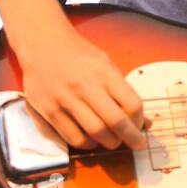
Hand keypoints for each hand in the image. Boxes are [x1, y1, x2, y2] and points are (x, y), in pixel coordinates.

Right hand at [15, 24, 145, 151]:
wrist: (42, 43)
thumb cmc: (78, 55)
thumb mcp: (105, 64)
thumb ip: (123, 91)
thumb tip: (144, 121)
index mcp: (103, 72)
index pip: (132, 104)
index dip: (139, 121)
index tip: (140, 126)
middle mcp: (84, 85)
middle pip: (115, 122)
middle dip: (131, 138)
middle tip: (136, 143)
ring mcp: (65, 99)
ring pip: (95, 133)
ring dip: (109, 143)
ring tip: (113, 140)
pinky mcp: (48, 110)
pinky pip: (72, 137)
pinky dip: (87, 143)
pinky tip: (91, 139)